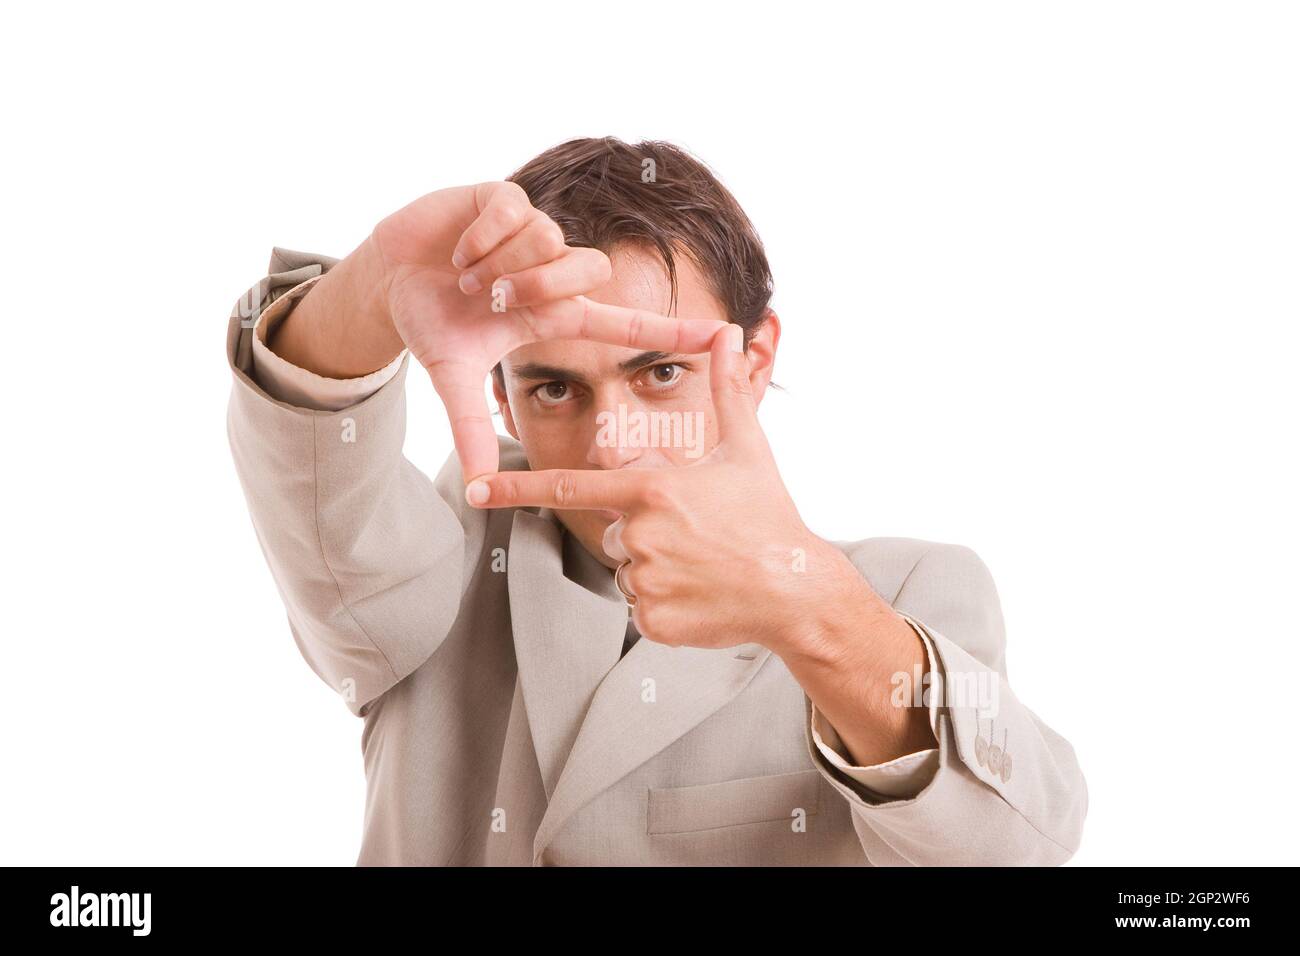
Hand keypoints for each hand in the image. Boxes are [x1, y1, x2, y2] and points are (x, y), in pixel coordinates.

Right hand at [273, 182, 727, 482]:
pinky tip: (458, 250)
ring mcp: (532, 230)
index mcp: (557, 314)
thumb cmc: (434, 323)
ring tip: (466, 276)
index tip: (726, 336)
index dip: (674, 332)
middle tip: (492, 302)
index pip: (628, 326)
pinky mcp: (503, 197)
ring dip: (497, 265)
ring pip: (548, 239)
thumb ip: (472, 430)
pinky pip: (513, 212)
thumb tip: (478, 490)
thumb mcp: (454, 379)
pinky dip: (479, 238)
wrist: (389, 279)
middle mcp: (554, 270)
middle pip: (586, 270)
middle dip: (535, 288)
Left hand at [464, 322, 876, 653]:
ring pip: (628, 571)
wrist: (796, 588)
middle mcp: (641, 533)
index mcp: (651, 489)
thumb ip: (726, 392)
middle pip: (614, 532)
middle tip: (697, 537)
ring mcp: (645, 580)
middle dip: (645, 534)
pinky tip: (702, 595)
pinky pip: (641, 608)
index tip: (474, 488)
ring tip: (704, 565)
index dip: (515, 487)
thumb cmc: (769, 514)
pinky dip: (665, 604)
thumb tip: (730, 335)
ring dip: (656, 569)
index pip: (568, 487)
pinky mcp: (652, 621)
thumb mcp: (747, 449)